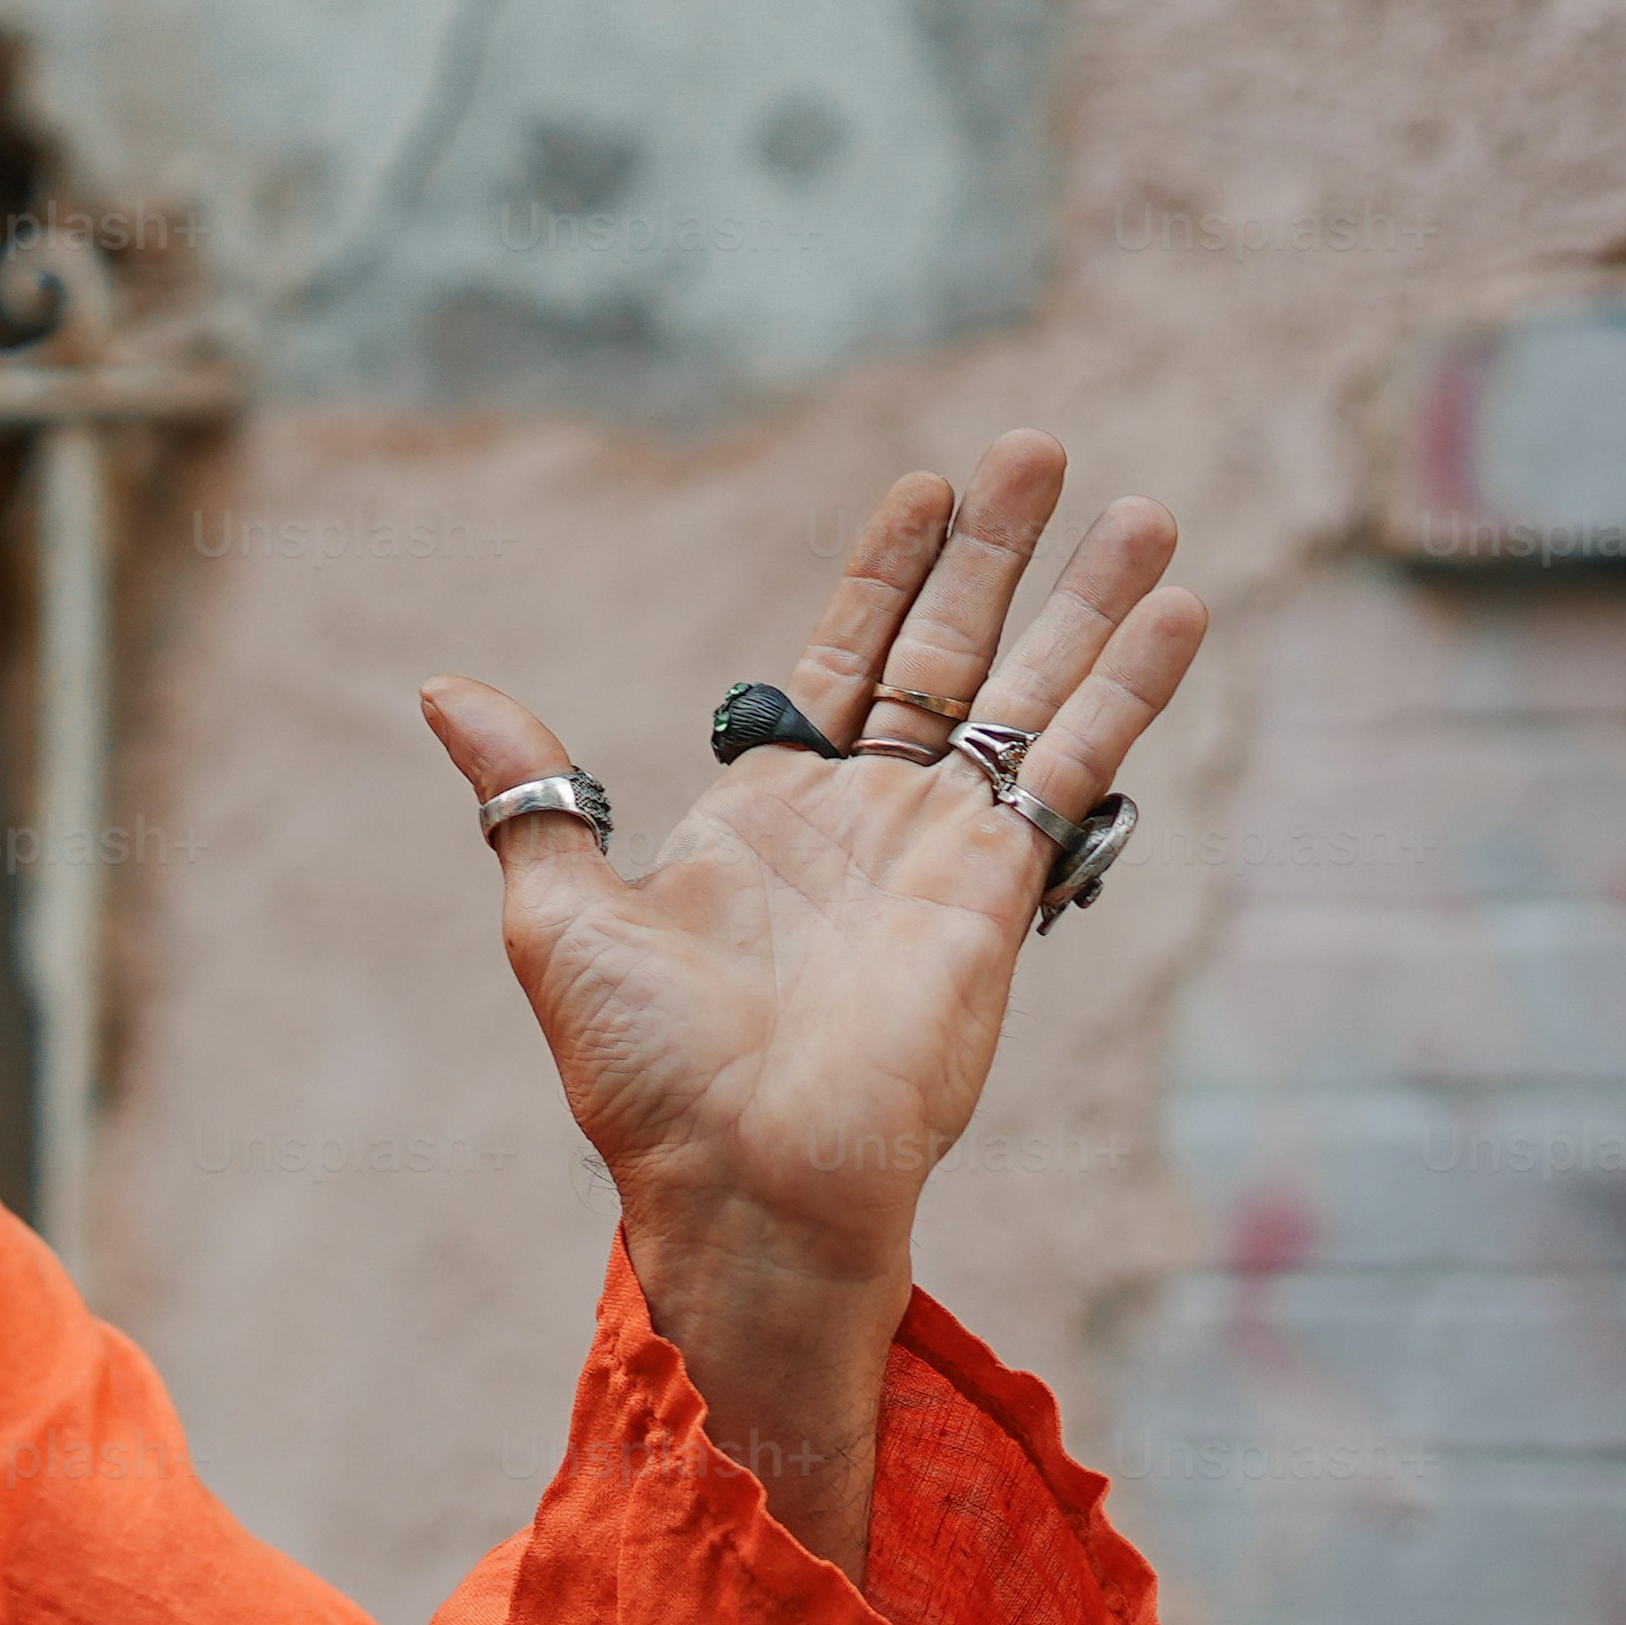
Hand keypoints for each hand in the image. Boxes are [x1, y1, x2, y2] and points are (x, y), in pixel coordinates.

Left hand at [417, 432, 1209, 1583]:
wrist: (740, 1176)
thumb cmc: (648, 1070)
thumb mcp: (557, 911)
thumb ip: (526, 792)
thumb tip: (443, 687)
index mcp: (768, 814)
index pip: (845, 659)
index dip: (886, 574)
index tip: (924, 488)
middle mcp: (868, 818)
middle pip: (950, 651)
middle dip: (996, 551)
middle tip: (1041, 448)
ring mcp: (942, 848)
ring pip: (1031, 691)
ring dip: (1089, 600)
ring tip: (1144, 507)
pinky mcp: (999, 884)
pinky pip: (1074, 762)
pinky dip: (1130, 685)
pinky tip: (1182, 611)